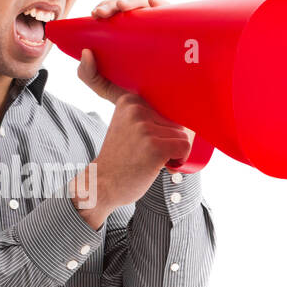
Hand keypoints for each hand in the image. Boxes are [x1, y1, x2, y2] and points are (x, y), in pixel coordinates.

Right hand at [71, 91, 195, 226]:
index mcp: (129, 101)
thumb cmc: (118, 159)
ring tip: (149, 160)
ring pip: (182, 135)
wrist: (101, 185)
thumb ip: (146, 115)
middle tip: (145, 154)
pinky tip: (161, 166)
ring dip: (171, 152)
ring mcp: (145, 129)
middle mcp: (136, 110)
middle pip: (176, 122)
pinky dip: (180, 160)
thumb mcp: (125, 126)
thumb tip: (180, 117)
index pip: (165, 107)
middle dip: (167, 141)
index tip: (144, 140)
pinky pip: (185, 147)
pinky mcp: (155, 147)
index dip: (161, 128)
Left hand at [76, 0, 194, 142]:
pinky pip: (172, 14)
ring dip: (132, 1)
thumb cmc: (132, 96)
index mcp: (123, 38)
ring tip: (122, 6)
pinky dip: (161, 4)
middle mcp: (140, 32)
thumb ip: (88, 74)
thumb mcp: (104, 87)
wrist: (155, 113)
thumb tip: (86, 52)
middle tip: (103, 13)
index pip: (113, 15)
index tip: (95, 14)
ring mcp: (158, 32)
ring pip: (146, 7)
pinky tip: (152, 2)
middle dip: (113, 4)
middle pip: (127, 8)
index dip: (104, 9)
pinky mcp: (175, 36)